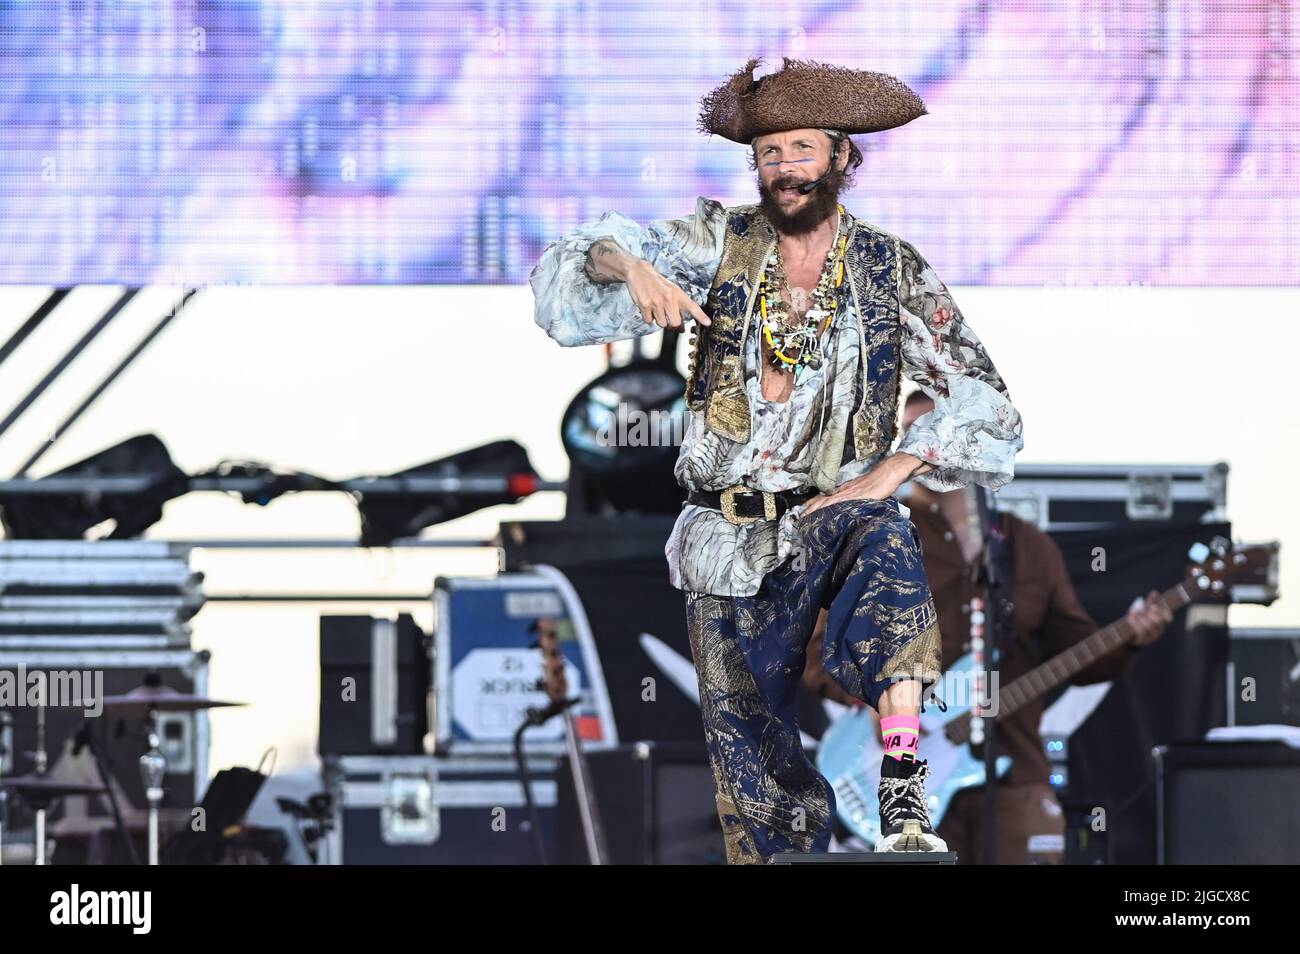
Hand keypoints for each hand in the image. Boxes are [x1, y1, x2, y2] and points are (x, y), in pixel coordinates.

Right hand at [626, 259, 710, 330]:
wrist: (639, 272)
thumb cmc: (657, 284)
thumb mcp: (671, 291)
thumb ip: (678, 308)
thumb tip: (682, 329)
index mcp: (678, 294)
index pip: (692, 306)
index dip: (701, 316)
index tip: (708, 323)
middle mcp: (669, 298)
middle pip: (675, 323)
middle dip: (671, 323)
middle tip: (666, 315)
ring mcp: (657, 302)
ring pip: (661, 324)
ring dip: (658, 319)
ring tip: (655, 307)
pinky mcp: (645, 305)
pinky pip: (649, 321)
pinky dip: (648, 317)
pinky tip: (647, 307)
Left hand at [799, 454, 918, 517]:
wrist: (889, 471)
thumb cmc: (879, 481)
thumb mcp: (863, 490)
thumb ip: (855, 497)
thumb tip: (849, 507)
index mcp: (846, 489)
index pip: (825, 496)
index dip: (814, 503)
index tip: (804, 510)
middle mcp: (845, 489)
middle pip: (823, 499)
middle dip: (811, 508)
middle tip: (801, 517)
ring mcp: (850, 492)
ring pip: (829, 500)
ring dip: (816, 508)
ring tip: (807, 516)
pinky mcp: (857, 495)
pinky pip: (841, 502)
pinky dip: (831, 507)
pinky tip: (826, 512)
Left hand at [1127, 589, 1173, 646]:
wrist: (1125, 638)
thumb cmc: (1137, 622)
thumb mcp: (1144, 611)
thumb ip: (1150, 602)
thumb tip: (1155, 592)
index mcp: (1160, 624)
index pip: (1168, 618)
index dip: (1164, 612)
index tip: (1155, 605)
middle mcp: (1157, 632)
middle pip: (1159, 621)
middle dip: (1152, 613)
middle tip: (1148, 607)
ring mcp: (1150, 638)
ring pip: (1149, 626)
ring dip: (1142, 617)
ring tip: (1135, 612)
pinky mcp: (1141, 642)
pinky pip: (1140, 633)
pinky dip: (1135, 623)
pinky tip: (1131, 617)